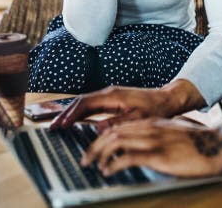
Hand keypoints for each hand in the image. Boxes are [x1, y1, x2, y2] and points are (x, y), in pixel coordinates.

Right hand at [49, 80, 205, 129]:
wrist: (168, 99)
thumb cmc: (156, 110)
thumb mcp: (138, 120)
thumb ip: (117, 123)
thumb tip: (98, 127)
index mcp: (113, 96)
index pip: (85, 104)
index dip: (71, 115)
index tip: (60, 125)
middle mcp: (109, 92)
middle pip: (81, 102)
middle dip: (66, 114)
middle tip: (53, 127)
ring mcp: (111, 95)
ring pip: (86, 103)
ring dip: (72, 113)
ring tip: (60, 125)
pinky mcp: (114, 99)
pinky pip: (93, 105)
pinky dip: (82, 112)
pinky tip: (76, 121)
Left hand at [81, 118, 221, 177]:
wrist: (217, 144)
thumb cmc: (197, 143)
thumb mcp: (173, 134)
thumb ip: (158, 136)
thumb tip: (144, 148)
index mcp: (152, 123)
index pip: (119, 127)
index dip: (102, 137)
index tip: (93, 149)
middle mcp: (149, 128)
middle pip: (113, 133)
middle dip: (94, 146)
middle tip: (85, 160)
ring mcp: (153, 140)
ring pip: (116, 141)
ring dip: (99, 154)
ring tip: (92, 165)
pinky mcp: (159, 154)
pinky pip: (129, 157)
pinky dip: (114, 164)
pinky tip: (108, 171)